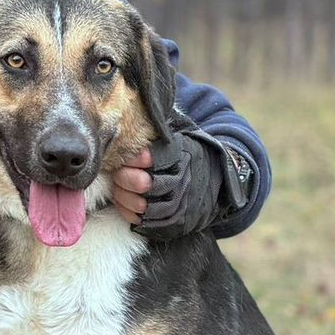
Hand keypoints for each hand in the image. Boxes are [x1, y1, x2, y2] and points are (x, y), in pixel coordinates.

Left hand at [116, 131, 249, 239]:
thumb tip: (135, 110)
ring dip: (124, 199)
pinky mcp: (178, 222)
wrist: (217, 180)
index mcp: (180, 155)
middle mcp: (182, 179)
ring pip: (144, 206)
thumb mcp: (177, 138)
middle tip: (117, 176)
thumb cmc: (184, 156)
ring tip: (118, 191)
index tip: (124, 158)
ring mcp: (181, 203)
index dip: (131, 160)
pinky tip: (126, 207)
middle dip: (124, 180)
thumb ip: (156, 130)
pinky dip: (132, 216)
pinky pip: (149, 224)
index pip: (149, 158)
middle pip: (143, 184)